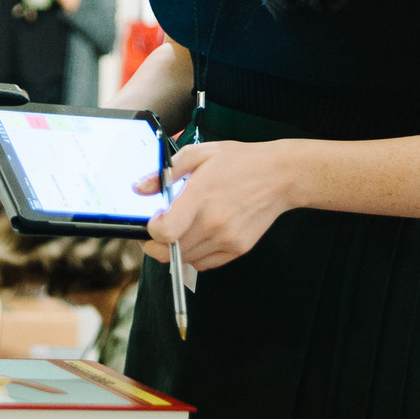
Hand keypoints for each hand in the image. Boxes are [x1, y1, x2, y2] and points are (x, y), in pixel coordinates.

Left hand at [132, 139, 298, 271]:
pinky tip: (199, 235)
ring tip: (182, 229)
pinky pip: (204, 264)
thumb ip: (165, 173)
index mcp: (201, 196)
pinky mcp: (237, 249)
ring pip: (185, 260)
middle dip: (156, 243)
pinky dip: (195, 255)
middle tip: (159, 230)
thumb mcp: (199, 154)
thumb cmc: (240, 162)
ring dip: (176, 249)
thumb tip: (140, 188)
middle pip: (170, 251)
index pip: (165, 232)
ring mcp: (227, 239)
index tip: (153, 221)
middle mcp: (214, 222)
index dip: (151, 230)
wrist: (279, 176)